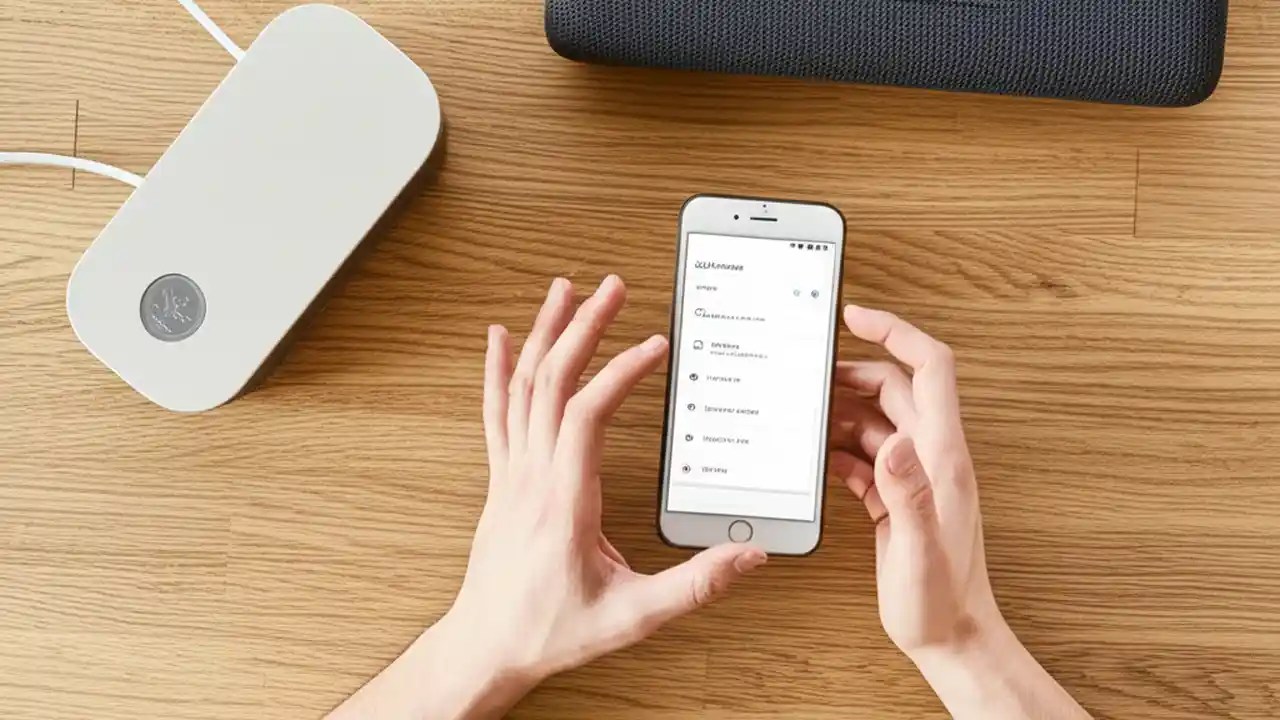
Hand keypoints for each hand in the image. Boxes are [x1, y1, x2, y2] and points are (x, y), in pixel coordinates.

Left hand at [450, 276, 765, 700]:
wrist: (485, 649)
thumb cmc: (550, 632)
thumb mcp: (633, 617)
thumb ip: (695, 585)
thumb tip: (747, 555)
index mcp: (564, 502)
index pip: (586, 414)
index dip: (620, 371)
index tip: (654, 345)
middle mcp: (531, 477)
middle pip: (551, 382)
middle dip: (582, 328)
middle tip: (611, 288)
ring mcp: (511, 474)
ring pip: (520, 387)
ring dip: (543, 334)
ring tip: (564, 292)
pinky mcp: (502, 480)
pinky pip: (495, 411)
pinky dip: (497, 369)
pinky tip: (499, 339)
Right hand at [828, 306, 1090, 719]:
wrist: (950, 638)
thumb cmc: (940, 600)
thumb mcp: (919, 545)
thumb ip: (908, 491)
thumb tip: (893, 439)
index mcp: (941, 457)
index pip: (930, 369)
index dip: (896, 332)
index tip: (856, 316)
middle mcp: (930, 459)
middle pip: (897, 387)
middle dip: (855, 370)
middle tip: (812, 373)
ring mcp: (914, 478)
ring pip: (877, 420)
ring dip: (842, 411)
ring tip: (806, 415)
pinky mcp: (897, 499)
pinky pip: (867, 456)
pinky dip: (841, 449)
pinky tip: (819, 458)